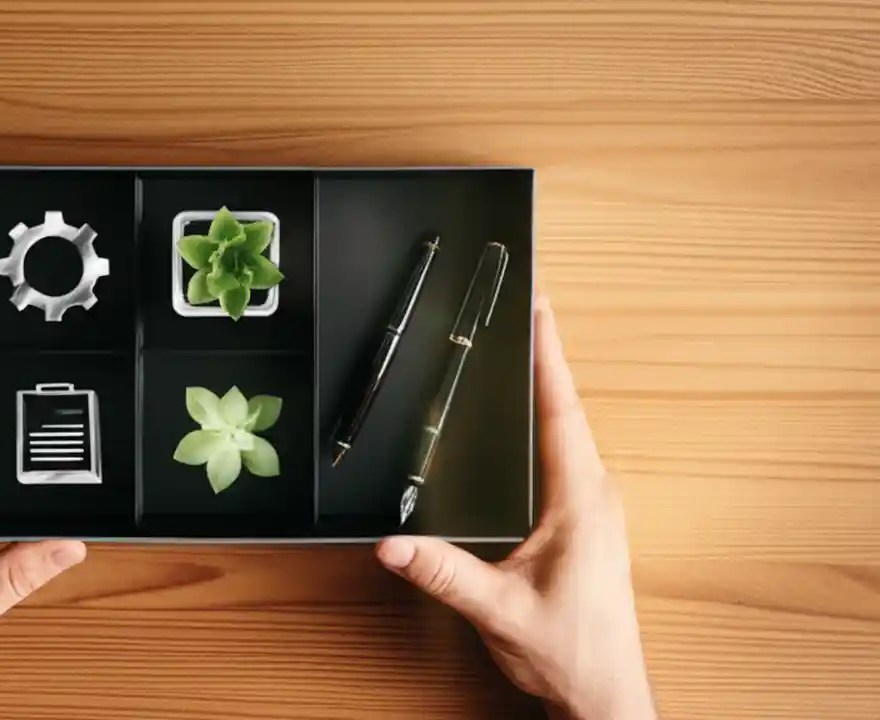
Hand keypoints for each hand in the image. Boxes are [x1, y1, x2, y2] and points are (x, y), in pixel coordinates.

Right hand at [375, 293, 655, 719]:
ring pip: (569, 429)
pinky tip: (529, 417)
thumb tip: (394, 543)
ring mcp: (593, 506)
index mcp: (581, 500)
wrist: (603, 692)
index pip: (561, 411)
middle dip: (545, 355)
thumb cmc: (570, 652)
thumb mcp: (499, 609)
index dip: (548, 356)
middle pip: (566, 407)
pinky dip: (548, 420)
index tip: (539, 308)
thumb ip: (445, 573)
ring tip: (525, 346)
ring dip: (548, 386)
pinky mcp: (586, 520)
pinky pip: (566, 453)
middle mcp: (593, 494)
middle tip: (526, 307)